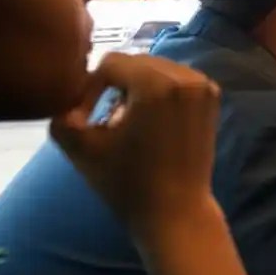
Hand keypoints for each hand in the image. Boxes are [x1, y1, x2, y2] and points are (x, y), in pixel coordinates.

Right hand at [49, 53, 223, 238]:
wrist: (176, 210)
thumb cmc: (127, 182)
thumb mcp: (81, 148)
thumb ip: (62, 114)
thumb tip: (68, 99)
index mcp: (157, 84)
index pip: (111, 64)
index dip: (91, 88)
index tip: (85, 119)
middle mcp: (186, 77)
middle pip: (136, 63)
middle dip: (115, 87)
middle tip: (105, 122)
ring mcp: (204, 86)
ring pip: (156, 70)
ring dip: (136, 90)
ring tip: (126, 124)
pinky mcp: (212, 99)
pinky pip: (176, 81)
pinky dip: (159, 94)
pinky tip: (150, 124)